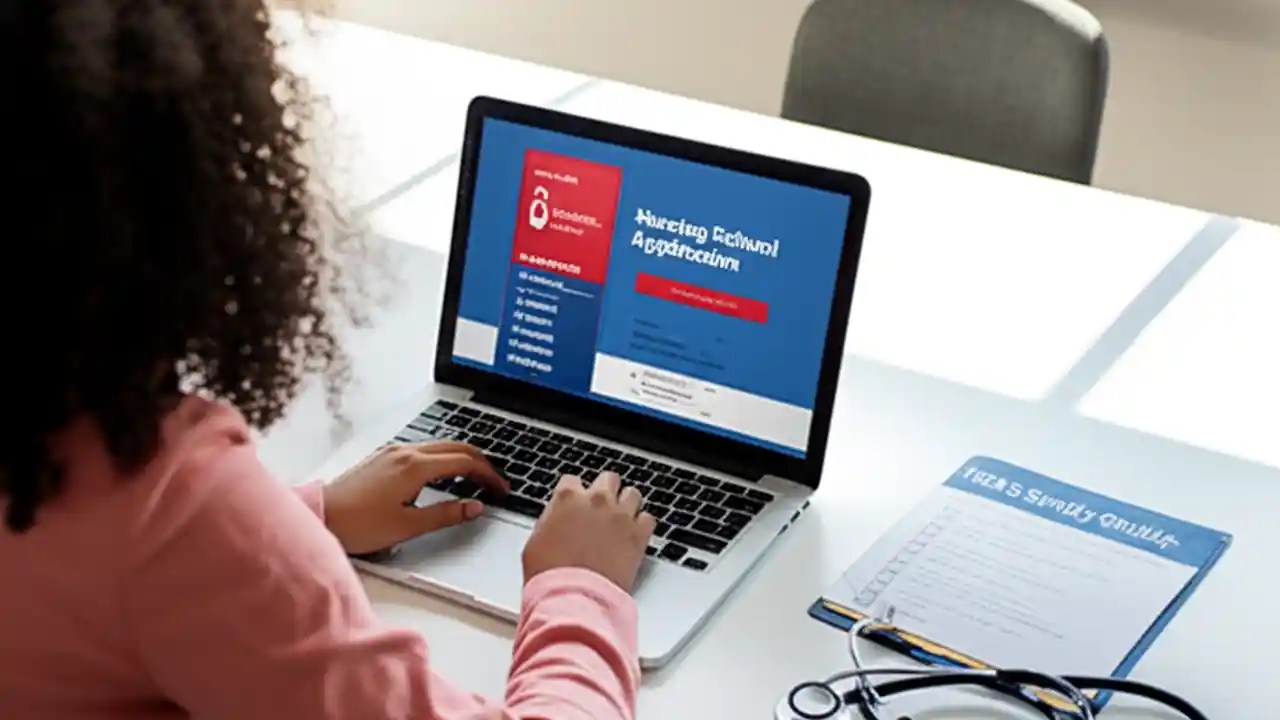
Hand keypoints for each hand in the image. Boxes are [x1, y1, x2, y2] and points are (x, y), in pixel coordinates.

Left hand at [323, 442, 506, 554]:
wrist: (320, 516)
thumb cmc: (356, 523)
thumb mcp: (408, 526)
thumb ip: (446, 514)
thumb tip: (474, 507)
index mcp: (415, 466)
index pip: (465, 462)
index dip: (489, 475)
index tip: (501, 488)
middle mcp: (405, 452)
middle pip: (457, 447)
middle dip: (481, 462)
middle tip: (495, 481)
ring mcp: (393, 452)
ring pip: (440, 446)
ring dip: (462, 458)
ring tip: (474, 479)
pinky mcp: (384, 457)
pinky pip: (423, 450)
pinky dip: (442, 459)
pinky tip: (443, 476)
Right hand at [522, 472, 655, 592]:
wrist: (575, 599)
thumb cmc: (551, 577)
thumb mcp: (534, 544)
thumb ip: (549, 522)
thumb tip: (554, 522)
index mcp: (567, 498)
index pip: (572, 481)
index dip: (573, 494)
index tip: (574, 505)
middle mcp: (596, 500)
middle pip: (608, 478)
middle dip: (605, 491)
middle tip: (601, 509)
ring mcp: (620, 515)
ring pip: (632, 493)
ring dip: (626, 505)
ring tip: (621, 521)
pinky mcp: (639, 533)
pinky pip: (648, 518)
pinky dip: (642, 525)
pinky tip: (634, 536)